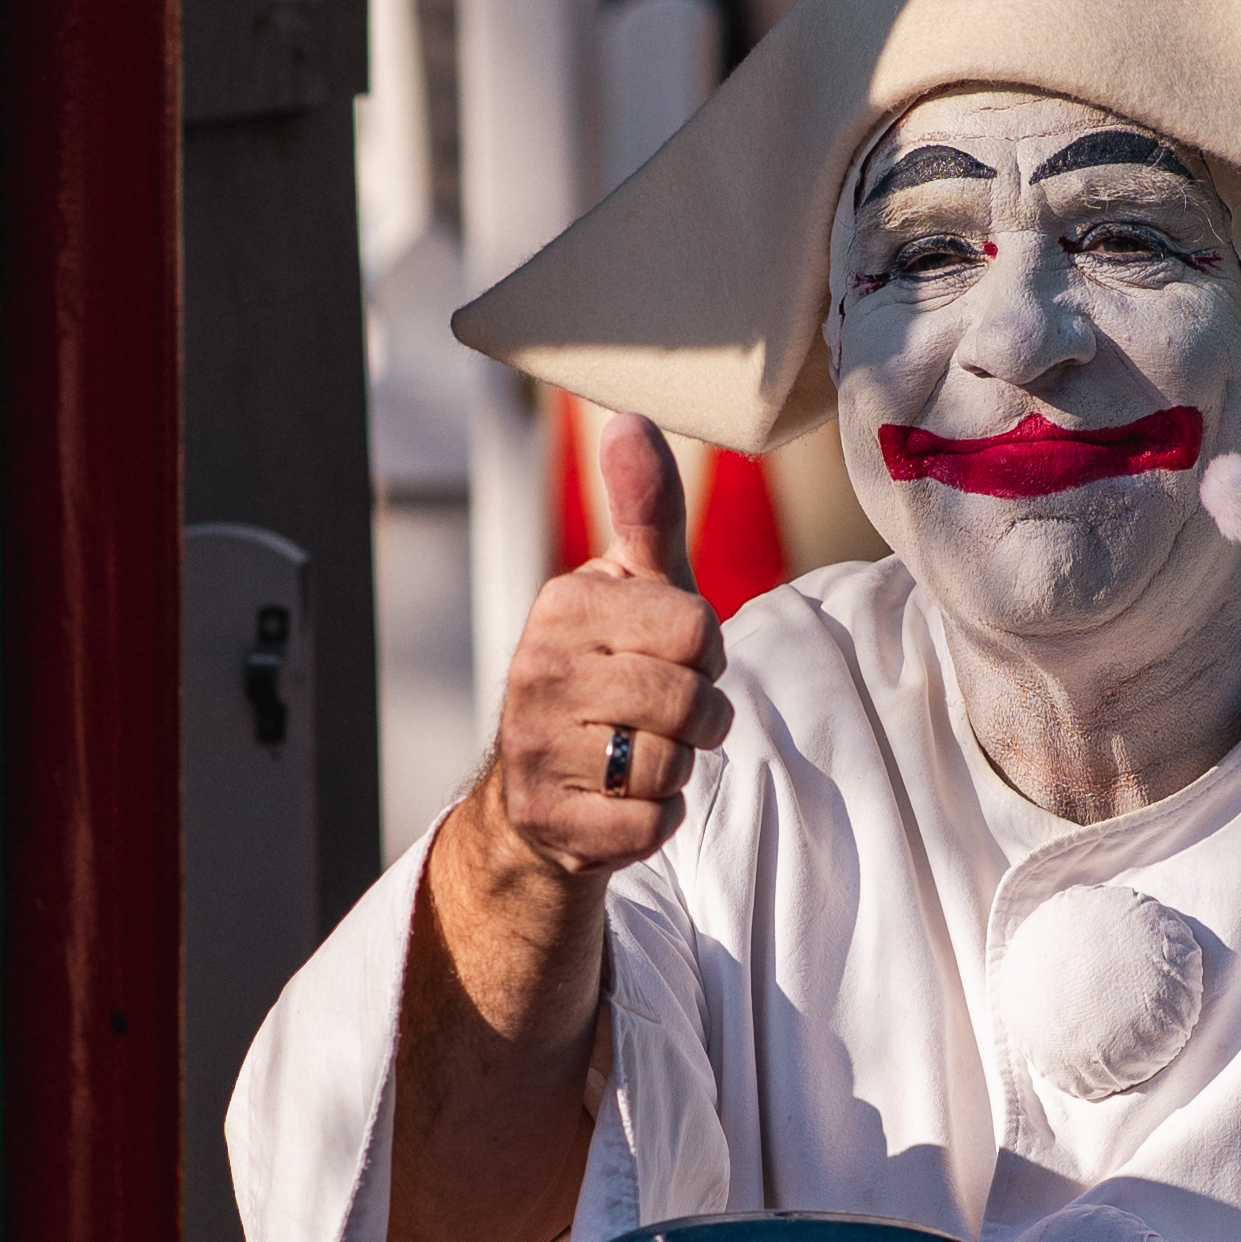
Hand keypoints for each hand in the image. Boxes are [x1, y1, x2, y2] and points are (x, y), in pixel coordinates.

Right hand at [479, 416, 730, 880]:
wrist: (542, 788)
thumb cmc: (609, 671)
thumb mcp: (633, 587)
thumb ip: (645, 508)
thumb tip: (629, 418)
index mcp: (563, 606)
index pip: (695, 628)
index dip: (706, 650)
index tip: (670, 655)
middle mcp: (536, 672)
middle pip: (689, 699)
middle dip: (699, 715)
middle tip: (663, 712)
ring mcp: (534, 750)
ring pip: (670, 764)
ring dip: (676, 767)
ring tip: (638, 751)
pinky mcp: (549, 820)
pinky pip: (651, 823)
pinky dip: (657, 816)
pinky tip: (622, 798)